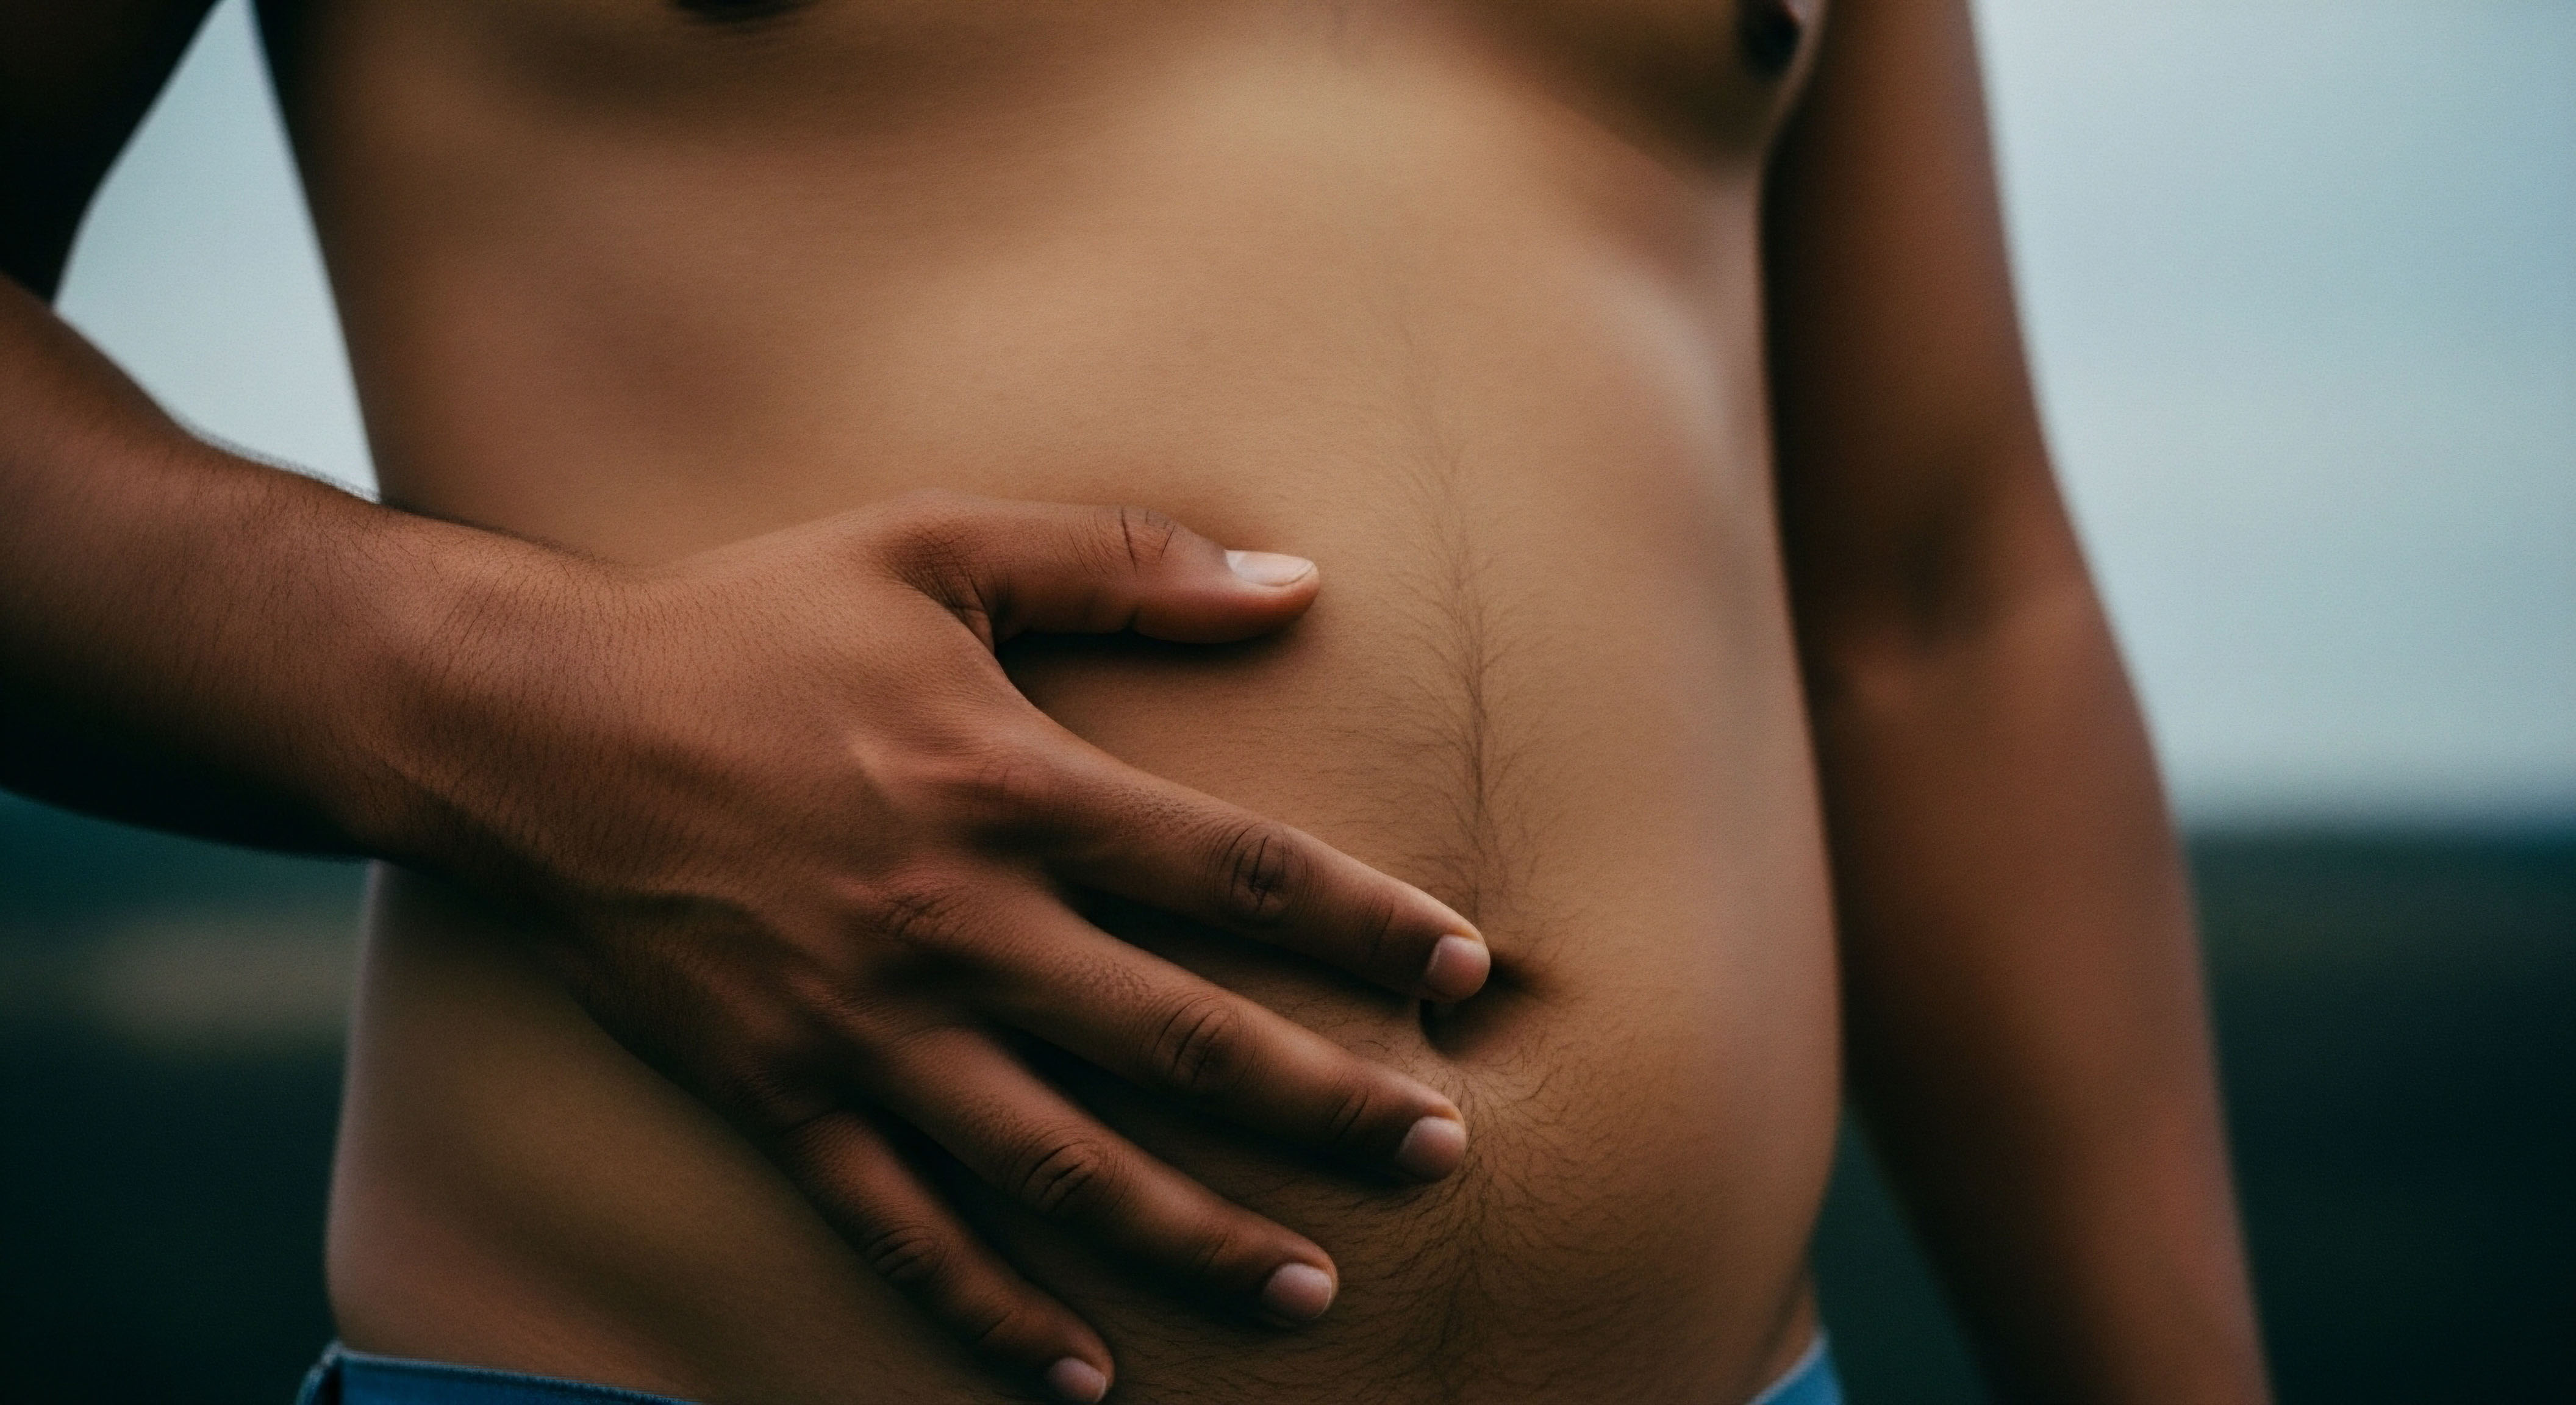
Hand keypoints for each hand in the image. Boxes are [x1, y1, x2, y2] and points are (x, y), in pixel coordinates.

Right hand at [369, 492, 1487, 1400]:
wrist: (533, 728)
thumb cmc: (748, 621)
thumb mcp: (937, 544)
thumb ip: (1123, 558)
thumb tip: (1299, 580)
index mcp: (1011, 787)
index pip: (1233, 873)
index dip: (1364, 922)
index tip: (1470, 971)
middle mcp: (957, 926)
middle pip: (1183, 1042)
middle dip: (1327, 1105)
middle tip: (1441, 1154)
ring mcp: (869, 1030)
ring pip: (1066, 1167)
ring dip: (1197, 1238)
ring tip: (1312, 1287)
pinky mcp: (785, 1099)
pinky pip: (906, 1231)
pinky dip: (993, 1313)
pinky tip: (1081, 1378)